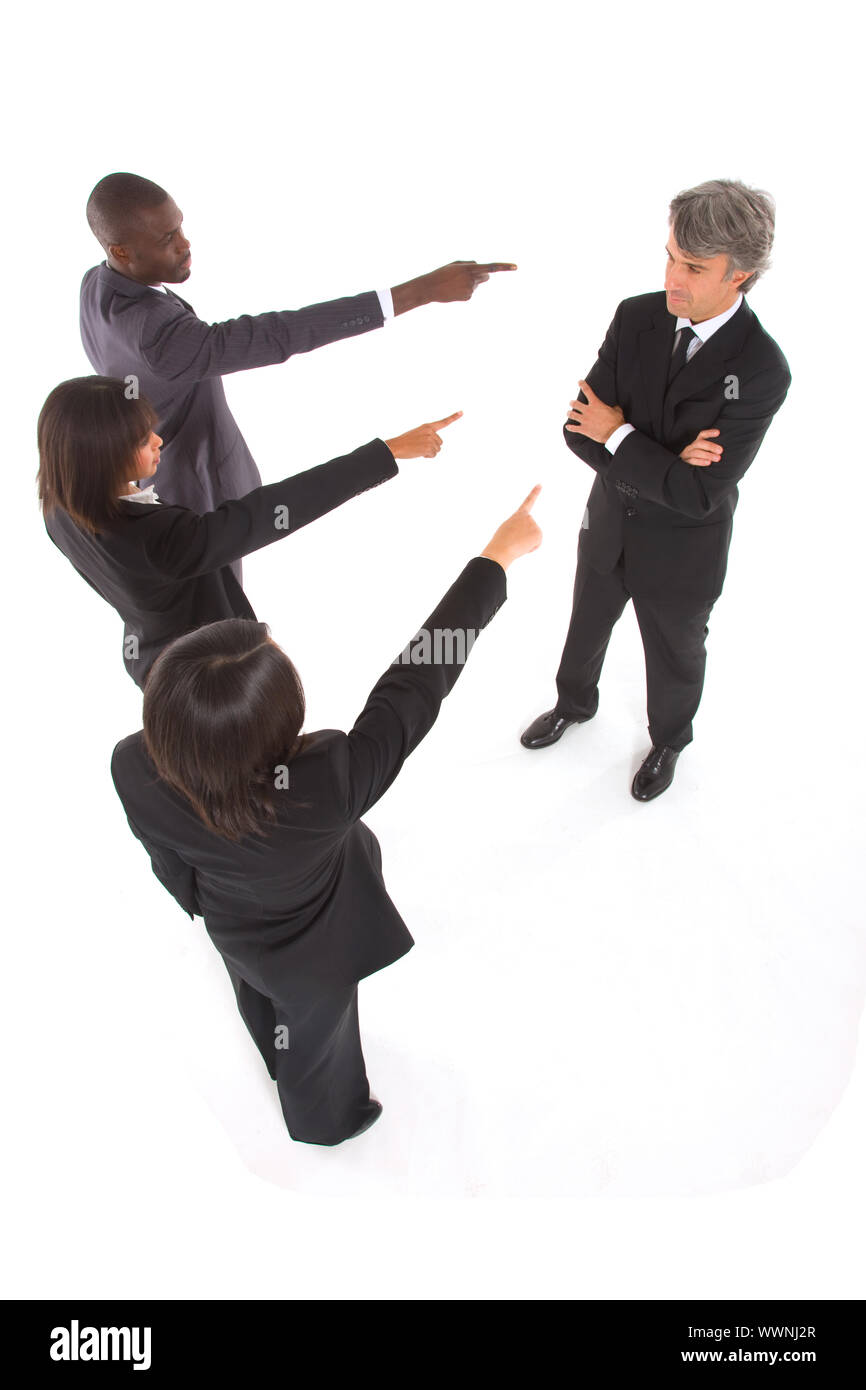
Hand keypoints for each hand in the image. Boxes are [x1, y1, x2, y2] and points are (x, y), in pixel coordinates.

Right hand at [385, 411, 462, 458]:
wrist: (396, 446)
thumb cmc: (405, 441)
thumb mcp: (417, 433)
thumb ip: (428, 436)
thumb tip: (437, 446)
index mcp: (427, 426)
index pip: (443, 422)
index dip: (453, 417)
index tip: (462, 412)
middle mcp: (431, 432)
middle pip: (440, 442)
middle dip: (432, 446)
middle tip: (420, 446)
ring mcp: (430, 440)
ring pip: (437, 449)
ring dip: (430, 452)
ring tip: (419, 449)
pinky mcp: (429, 448)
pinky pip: (433, 455)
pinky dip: (428, 456)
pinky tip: (420, 453)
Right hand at [391, 261, 516, 313]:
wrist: (430, 288)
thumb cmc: (441, 273)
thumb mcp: (455, 264)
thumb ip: (470, 264)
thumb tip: (483, 269)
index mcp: (469, 267)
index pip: (491, 267)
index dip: (504, 267)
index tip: (516, 267)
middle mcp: (472, 278)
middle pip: (485, 276)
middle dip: (481, 276)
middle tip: (466, 276)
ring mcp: (470, 289)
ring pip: (476, 285)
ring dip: (469, 284)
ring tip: (454, 284)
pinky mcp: (468, 297)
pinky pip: (471, 293)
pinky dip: (465, 291)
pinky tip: (455, 291)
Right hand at [480, 485, 542, 570]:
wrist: (502, 548)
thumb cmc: (500, 541)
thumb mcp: (506, 530)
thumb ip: (516, 529)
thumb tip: (520, 536)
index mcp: (518, 515)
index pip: (528, 502)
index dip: (534, 493)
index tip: (540, 484)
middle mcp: (528, 517)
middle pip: (530, 530)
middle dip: (525, 537)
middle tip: (515, 540)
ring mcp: (534, 524)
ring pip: (533, 538)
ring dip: (527, 544)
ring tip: (518, 543)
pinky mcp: (539, 533)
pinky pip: (536, 544)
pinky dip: (531, 548)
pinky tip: (523, 546)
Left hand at [565, 381, 624, 443]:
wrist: (614, 433)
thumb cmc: (616, 421)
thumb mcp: (617, 410)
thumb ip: (613, 407)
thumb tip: (615, 406)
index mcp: (596, 404)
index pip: (587, 391)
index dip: (582, 385)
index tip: (579, 382)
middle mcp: (588, 411)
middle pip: (575, 404)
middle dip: (572, 403)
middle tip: (572, 403)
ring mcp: (584, 420)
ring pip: (572, 415)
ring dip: (569, 413)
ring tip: (569, 413)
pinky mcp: (584, 429)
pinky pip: (573, 428)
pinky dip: (570, 427)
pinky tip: (567, 427)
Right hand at [679, 429, 722, 467]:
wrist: (684, 463)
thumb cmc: (698, 455)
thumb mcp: (703, 449)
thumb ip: (711, 447)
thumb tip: (721, 448)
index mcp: (697, 441)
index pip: (702, 434)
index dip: (709, 433)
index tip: (718, 432)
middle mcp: (692, 446)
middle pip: (700, 443)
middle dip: (710, 446)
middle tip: (720, 450)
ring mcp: (688, 453)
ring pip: (696, 453)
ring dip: (707, 455)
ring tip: (717, 458)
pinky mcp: (686, 460)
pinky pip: (693, 461)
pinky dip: (701, 462)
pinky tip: (708, 462)